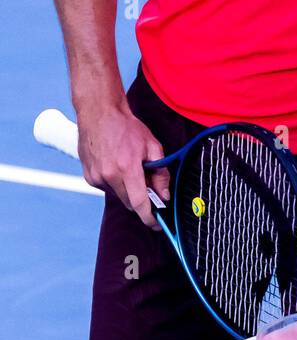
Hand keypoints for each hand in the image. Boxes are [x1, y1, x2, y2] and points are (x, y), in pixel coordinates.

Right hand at [76, 101, 168, 228]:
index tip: (157, 225)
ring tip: (129, 167)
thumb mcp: (152, 146)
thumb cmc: (127, 128)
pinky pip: (107, 188)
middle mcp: (109, 175)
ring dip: (127, 189)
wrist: (99, 113)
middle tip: (148, 185)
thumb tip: (164, 195)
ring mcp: (96, 177)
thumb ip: (160, 173)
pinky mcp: (89, 177)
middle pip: (129, 202)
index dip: (149, 217)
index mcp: (126, 168)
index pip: (139, 203)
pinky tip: (116, 165)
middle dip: (141, 200)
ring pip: (118, 195)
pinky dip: (115, 182)